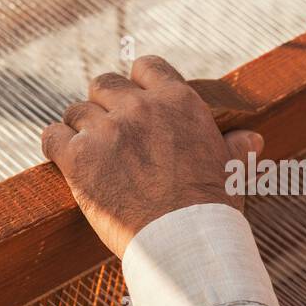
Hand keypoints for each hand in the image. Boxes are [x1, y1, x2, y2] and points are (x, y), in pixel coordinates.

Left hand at [41, 55, 262, 258]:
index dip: (136, 83)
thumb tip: (253, 139)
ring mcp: (106, 131)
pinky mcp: (79, 158)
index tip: (133, 100)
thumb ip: (236, 148)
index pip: (146, 67)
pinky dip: (55, 145)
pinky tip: (62, 157)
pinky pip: (52, 137)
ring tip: (88, 151)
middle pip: (104, 84)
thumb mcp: (230, 170)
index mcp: (178, 102)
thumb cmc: (211, 208)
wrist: (184, 238)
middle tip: (107, 129)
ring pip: (76, 111)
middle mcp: (140, 108)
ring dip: (80, 128)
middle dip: (103, 103)